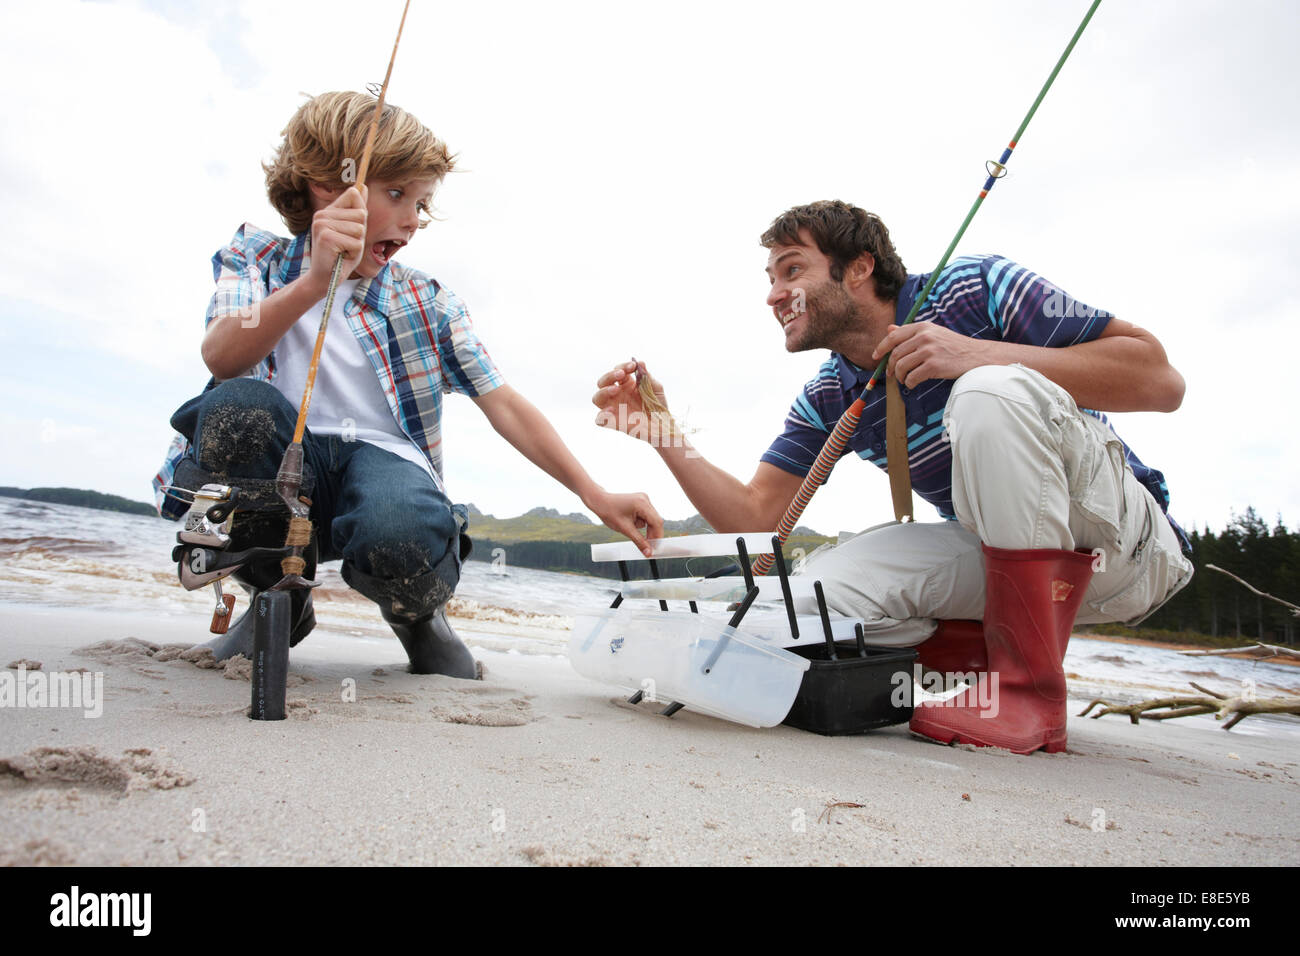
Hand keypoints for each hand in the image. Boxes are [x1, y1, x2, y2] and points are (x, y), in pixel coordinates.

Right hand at [307, 185, 367, 291]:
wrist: (325, 279)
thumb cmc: (341, 256)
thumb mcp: (353, 231)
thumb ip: (357, 210)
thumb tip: (363, 186)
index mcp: (328, 210)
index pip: (354, 194)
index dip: (361, 213)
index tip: (352, 229)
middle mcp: (322, 214)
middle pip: (361, 214)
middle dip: (360, 234)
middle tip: (346, 245)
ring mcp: (322, 225)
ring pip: (360, 229)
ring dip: (357, 245)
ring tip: (344, 251)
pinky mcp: (326, 237)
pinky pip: (356, 243)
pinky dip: (353, 254)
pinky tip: (341, 257)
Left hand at [585, 489, 663, 557]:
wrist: (599, 501)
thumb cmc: (609, 512)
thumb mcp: (625, 529)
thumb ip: (639, 541)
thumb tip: (648, 552)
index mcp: (642, 503)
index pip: (657, 522)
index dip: (657, 536)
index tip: (655, 548)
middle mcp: (645, 499)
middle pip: (655, 520)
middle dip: (651, 533)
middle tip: (647, 546)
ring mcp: (643, 499)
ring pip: (650, 520)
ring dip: (644, 528)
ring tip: (630, 527)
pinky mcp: (641, 502)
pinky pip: (646, 516)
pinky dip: (640, 523)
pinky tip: (630, 522)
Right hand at [591, 359, 670, 444]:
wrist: (663, 426)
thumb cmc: (658, 406)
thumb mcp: (656, 388)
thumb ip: (647, 377)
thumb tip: (640, 362)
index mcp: (626, 384)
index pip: (617, 371)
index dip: (623, 366)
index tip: (633, 366)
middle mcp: (617, 395)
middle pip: (603, 382)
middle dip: (610, 375)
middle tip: (621, 374)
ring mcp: (614, 408)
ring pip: (597, 398)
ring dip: (603, 391)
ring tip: (615, 389)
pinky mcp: (614, 423)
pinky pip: (600, 420)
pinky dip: (602, 415)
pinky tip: (611, 410)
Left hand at [872, 323, 995, 387]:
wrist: (976, 356)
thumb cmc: (953, 346)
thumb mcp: (932, 333)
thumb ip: (910, 332)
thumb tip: (889, 329)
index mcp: (922, 327)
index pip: (893, 336)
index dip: (881, 347)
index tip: (875, 357)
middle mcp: (924, 337)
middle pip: (895, 353)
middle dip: (890, 366)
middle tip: (892, 374)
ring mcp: (929, 351)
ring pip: (901, 366)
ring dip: (900, 376)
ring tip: (905, 379)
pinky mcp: (934, 366)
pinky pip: (912, 377)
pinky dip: (909, 383)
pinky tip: (913, 384)